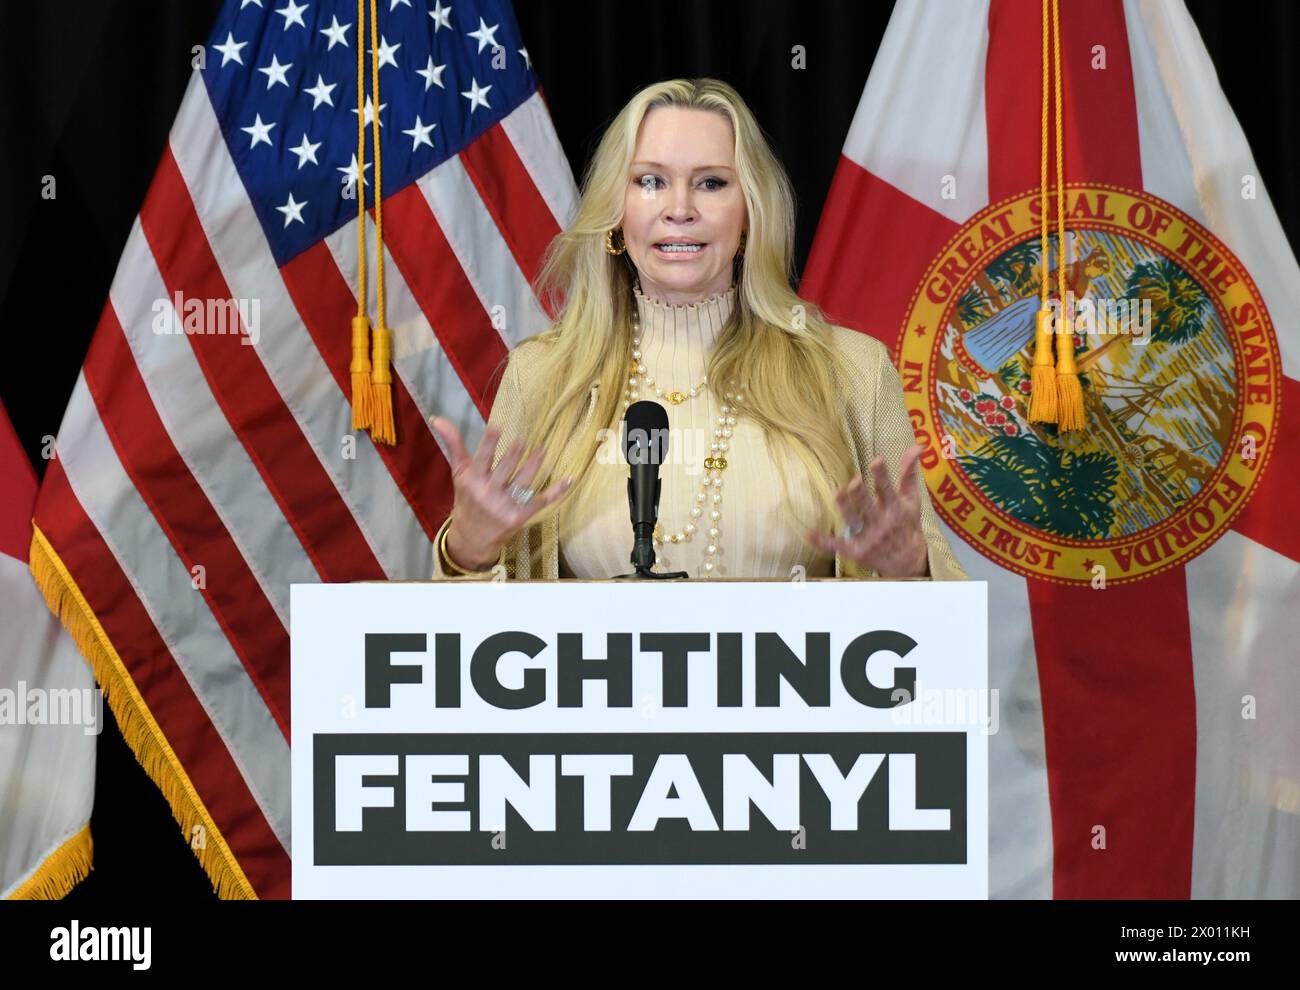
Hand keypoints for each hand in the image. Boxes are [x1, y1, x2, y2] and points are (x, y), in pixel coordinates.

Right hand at [431, 417, 573, 570]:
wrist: (473, 536)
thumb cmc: (468, 498)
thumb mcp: (459, 473)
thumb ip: (453, 445)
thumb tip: (438, 418)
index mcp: (473, 480)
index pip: (482, 458)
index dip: (489, 443)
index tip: (498, 427)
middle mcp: (489, 493)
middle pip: (506, 468)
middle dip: (515, 452)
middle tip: (524, 438)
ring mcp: (506, 506)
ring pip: (524, 482)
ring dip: (535, 464)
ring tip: (543, 449)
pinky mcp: (521, 515)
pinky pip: (541, 501)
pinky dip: (557, 491)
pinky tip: (569, 479)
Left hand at [805, 443, 929, 577]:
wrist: (907, 561)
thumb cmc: (907, 524)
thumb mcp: (912, 499)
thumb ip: (909, 473)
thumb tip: (917, 446)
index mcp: (895, 508)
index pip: (888, 489)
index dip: (882, 475)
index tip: (876, 461)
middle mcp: (881, 523)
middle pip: (868, 506)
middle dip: (860, 493)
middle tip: (854, 481)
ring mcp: (868, 538)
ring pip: (853, 522)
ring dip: (844, 508)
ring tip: (836, 493)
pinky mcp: (856, 550)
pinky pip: (837, 545)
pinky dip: (823, 541)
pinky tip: (809, 533)